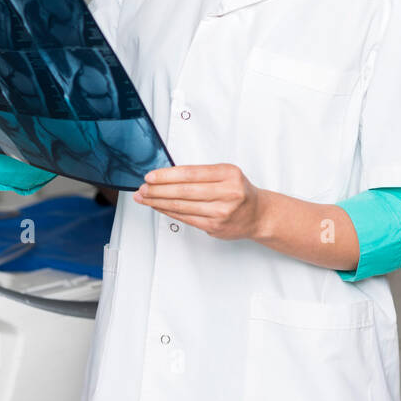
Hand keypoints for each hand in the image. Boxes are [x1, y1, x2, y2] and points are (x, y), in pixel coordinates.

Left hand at [132, 163, 261, 239]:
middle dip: (158, 190)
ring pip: (182, 206)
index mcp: (228, 174)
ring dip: (158, 202)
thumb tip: (167, 176)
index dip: (167, 175)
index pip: (190, 173)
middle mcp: (227, 193)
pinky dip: (169, 212)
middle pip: (183, 191)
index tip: (151, 176)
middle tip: (142, 188)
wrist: (258, 214)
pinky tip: (159, 207)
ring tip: (145, 198)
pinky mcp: (215, 227)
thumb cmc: (239, 191)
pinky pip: (185, 218)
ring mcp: (221, 212)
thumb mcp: (227, 174)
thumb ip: (201, 174)